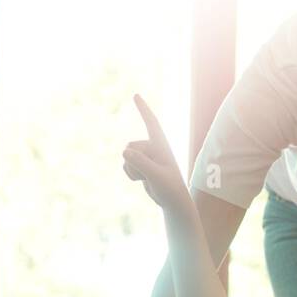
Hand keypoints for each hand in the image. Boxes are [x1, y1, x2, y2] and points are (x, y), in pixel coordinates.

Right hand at [122, 94, 190, 211]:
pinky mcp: (140, 164)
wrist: (172, 201)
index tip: (136, 95)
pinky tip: (143, 180)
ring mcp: (146, 156)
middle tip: (151, 174)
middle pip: (130, 146)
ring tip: (149, 178)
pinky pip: (125, 165)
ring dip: (133, 170)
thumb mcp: (156, 176)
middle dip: (134, 162)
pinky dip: (131, 174)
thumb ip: (141, 163)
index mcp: (161, 145)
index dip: (143, 109)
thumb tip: (124, 150)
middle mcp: (152, 147)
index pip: (151, 123)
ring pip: (126, 156)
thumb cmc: (169, 188)